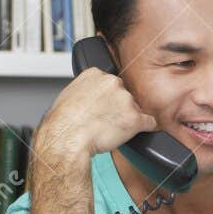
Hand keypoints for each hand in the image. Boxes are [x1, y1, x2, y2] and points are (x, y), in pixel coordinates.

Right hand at [32, 68, 157, 170]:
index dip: (108, 97)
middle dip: (119, 106)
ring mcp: (125, 100)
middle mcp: (112, 83)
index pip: (110, 83)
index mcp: (95, 74)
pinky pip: (150, 122)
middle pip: (124, 93)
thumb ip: (85, 91)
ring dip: (128, 118)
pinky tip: (137, 132)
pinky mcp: (134, 118)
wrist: (66, 138)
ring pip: (135, 108)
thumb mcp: (68, 95)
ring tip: (111, 130)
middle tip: (107, 120)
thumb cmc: (62, 123)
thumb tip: (89, 99)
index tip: (104, 105)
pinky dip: (145, 128)